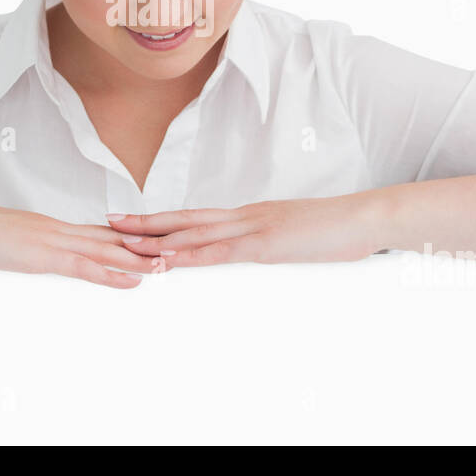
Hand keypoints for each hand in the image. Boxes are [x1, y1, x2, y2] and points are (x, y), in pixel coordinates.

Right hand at [0, 196, 161, 287]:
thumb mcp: (1, 243)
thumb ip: (22, 248)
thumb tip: (30, 254)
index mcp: (47, 226)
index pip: (94, 232)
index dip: (124, 239)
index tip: (150, 243)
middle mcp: (55, 228)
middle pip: (108, 237)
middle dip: (142, 246)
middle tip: (173, 252)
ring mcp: (50, 240)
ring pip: (105, 249)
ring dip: (138, 259)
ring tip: (166, 266)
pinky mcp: (41, 255)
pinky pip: (84, 265)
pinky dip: (112, 273)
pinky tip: (133, 280)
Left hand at [108, 192, 386, 268]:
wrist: (366, 217)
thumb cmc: (337, 230)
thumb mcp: (296, 237)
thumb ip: (271, 242)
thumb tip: (257, 250)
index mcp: (251, 216)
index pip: (198, 217)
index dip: (164, 219)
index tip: (134, 220)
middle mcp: (244, 217)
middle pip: (185, 218)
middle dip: (145, 222)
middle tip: (109, 223)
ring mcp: (253, 228)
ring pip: (194, 232)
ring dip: (157, 238)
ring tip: (123, 240)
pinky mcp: (265, 244)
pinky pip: (220, 250)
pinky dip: (190, 254)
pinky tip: (168, 259)